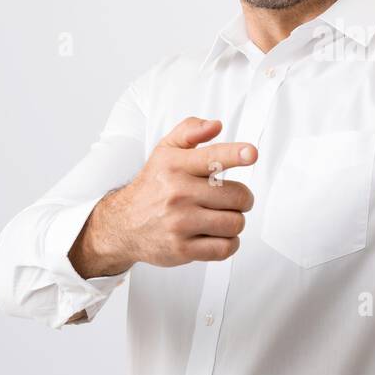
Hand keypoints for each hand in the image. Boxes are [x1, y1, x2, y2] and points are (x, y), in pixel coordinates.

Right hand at [69, 116, 256, 275]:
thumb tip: (215, 125)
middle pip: (237, 196)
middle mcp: (177, 193)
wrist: (123, 224)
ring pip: (235, 223)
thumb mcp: (166, 150)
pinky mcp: (182, 249)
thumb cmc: (153, 186)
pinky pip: (225, 248)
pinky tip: (216, 235)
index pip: (212, 157)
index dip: (235, 154)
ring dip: (235, 221)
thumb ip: (190, 131)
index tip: (251, 154)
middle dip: (242, 199)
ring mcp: (179, 223)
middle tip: (230, 199)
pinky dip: (229, 243)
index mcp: (175, 165)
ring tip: (221, 217)